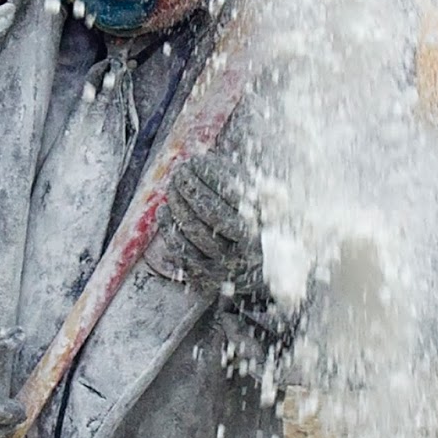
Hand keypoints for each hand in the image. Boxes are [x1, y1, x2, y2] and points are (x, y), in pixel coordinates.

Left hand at [151, 151, 263, 295]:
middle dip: (191, 187)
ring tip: (172, 188)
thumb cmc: (266, 228)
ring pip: (195, 231)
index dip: (211, 173)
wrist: (272, 274)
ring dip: (178, 205)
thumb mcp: (272, 203)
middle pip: (211, 211)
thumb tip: (210, 157)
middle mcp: (249, 246)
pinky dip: (170, 231)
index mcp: (268, 223)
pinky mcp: (211, 280)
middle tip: (180, 171)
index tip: (197, 160)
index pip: (233, 192)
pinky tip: (165, 212)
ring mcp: (229, 265)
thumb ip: (250, 182)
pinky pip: (184, 254)